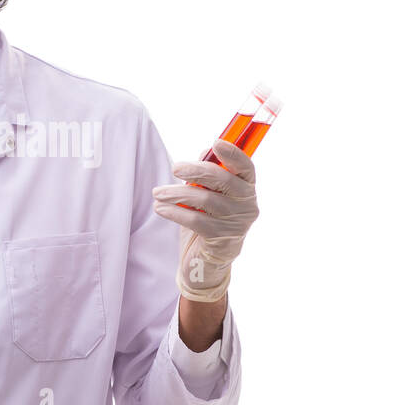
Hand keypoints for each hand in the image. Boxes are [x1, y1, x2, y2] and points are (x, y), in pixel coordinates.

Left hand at [151, 139, 259, 301]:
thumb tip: (205, 152)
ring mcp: (236, 223)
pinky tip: (160, 207)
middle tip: (175, 168)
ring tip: (158, 192)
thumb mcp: (209, 195)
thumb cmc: (209, 220)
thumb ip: (209, 173)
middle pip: (224, 180)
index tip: (216, 142)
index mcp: (246, 189)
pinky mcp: (221, 239)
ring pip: (206, 200)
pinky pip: (196, 221)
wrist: (207, 261)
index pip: (246, 167)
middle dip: (197, 170)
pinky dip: (175, 212)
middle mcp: (247, 205)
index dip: (233, 154)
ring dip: (177, 193)